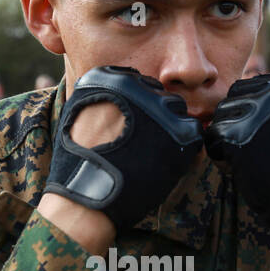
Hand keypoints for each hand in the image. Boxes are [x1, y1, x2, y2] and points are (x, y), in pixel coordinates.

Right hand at [43, 65, 201, 231]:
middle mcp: (137, 84)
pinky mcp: (179, 129)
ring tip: (151, 154)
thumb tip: (118, 100)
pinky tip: (165, 161)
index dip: (135, 107)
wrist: (87, 193)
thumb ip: (101, 100)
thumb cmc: (78, 163)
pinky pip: (192, 131)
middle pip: (158, 93)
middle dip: (154, 116)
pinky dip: (184, 146)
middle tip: (142, 142)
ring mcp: (160, 106)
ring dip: (170, 129)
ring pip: (177, 110)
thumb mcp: (77, 116)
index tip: (130, 125)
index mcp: (109, 77)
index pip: (136, 83)